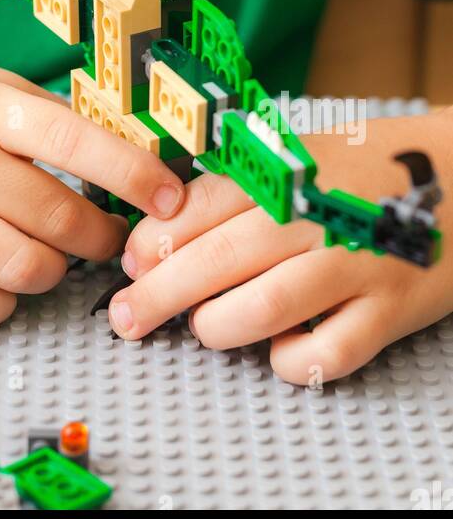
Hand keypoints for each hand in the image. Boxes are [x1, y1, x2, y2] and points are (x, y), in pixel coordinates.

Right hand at [0, 45, 184, 325]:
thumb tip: (115, 154)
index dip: (132, 174)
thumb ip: (36, 114)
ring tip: (56, 253)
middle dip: (102, 236)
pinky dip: (2, 301)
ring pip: (24, 270)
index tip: (170, 196)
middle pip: (59, 220)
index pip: (74, 143)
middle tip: (111, 234)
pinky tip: (5, 277)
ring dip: (56, 269)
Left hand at [108, 107, 452, 385]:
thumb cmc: (362, 172)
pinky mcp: (392, 309)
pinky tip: (278, 351)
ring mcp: (356, 262)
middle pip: (220, 257)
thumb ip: (235, 191)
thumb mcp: (297, 159)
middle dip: (160, 293)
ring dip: (218, 326)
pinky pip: (330, 352)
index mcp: (286, 172)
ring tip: (204, 329)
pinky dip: (291, 360)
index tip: (127, 266)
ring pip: (266, 306)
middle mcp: (316, 214)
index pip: (201, 205)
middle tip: (126, 318)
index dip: (154, 240)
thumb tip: (156, 235)